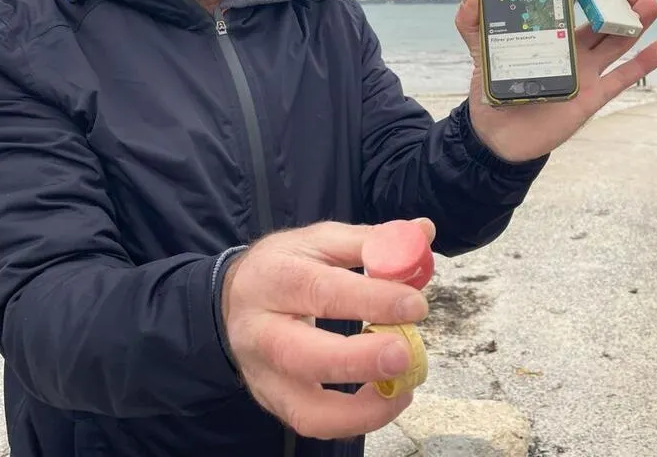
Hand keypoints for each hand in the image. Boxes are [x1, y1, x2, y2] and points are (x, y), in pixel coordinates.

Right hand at [220, 219, 435, 439]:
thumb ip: (372, 241)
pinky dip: (355, 421)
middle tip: (405, 354)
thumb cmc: (287, 266)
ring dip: (361, 409)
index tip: (415, 304)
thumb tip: (423, 232)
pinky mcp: (273, 402)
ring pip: (305, 410)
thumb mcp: (320, 241)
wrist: (233, 299)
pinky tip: (386, 398)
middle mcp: (260, 331)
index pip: (320, 290)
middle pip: (302, 356)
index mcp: (273, 277)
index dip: (371, 299)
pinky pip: (314, 424)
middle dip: (359, 361)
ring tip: (403, 388)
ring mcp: (263, 374)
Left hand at [455, 0, 656, 161]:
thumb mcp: (478, 51)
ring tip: (652, 3)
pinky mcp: (592, 97)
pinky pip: (621, 79)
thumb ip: (471, 21)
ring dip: (635, 23)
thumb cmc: (491, 90)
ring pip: (616, 42)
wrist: (496, 137)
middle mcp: (569, 47)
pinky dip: (644, 64)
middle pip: (600, 18)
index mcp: (546, 32)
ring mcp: (584, 71)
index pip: (564, 1)